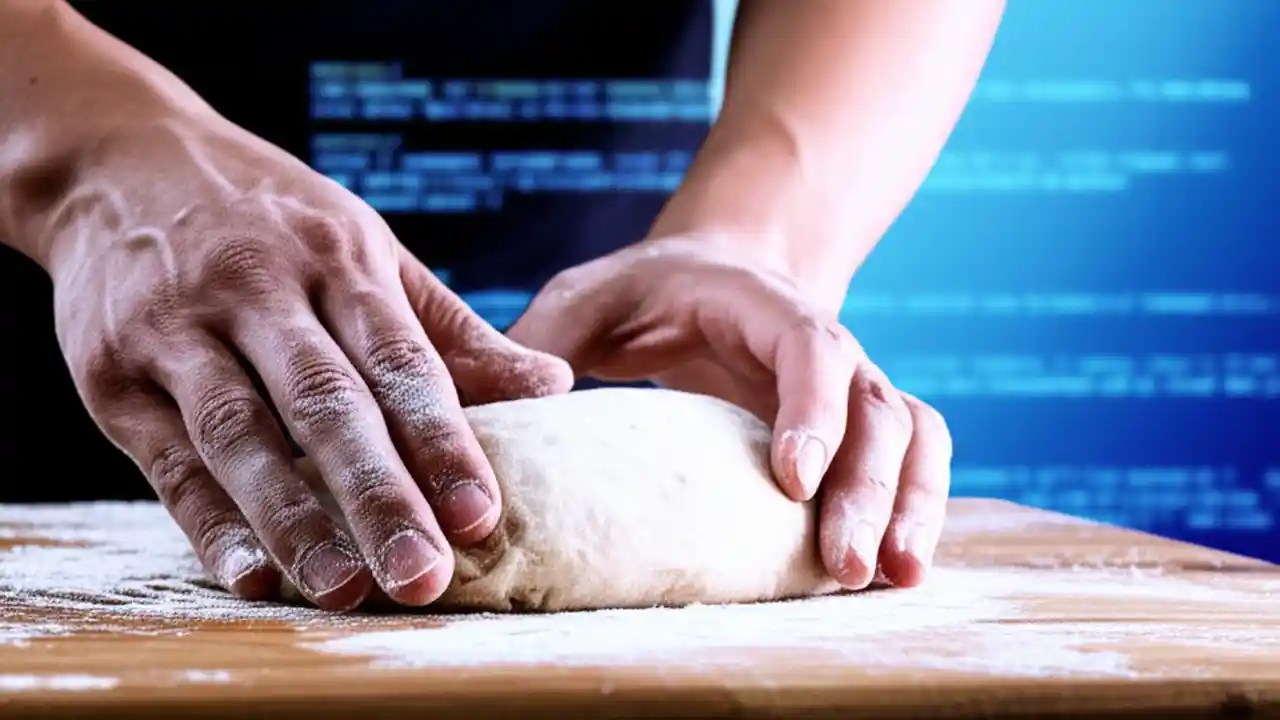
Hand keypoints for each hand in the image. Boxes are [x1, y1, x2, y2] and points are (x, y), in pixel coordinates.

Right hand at [48, 116, 570, 609]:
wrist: (119, 163)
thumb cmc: (274, 222)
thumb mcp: (367, 250)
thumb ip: (452, 330)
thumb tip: (555, 384)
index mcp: (337, 261)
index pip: (399, 362)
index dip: (443, 441)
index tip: (481, 516)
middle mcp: (258, 291)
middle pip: (325, 404)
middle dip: (378, 495)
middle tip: (424, 577)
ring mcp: (178, 331)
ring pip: (240, 434)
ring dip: (292, 520)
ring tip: (344, 589)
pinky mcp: (113, 374)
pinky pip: (165, 458)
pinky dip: (206, 520)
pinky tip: (246, 575)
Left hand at [509, 235, 951, 588]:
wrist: (718, 268)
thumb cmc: (648, 290)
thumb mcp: (588, 297)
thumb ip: (545, 339)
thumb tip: (509, 400)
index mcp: (763, 306)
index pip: (809, 347)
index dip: (810, 410)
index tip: (790, 480)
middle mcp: (826, 345)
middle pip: (875, 407)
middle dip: (867, 488)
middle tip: (841, 567)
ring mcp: (854, 386)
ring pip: (913, 436)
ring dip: (913, 505)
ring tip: (893, 578)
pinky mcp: (859, 425)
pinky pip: (919, 457)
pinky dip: (925, 506)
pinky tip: (900, 571)